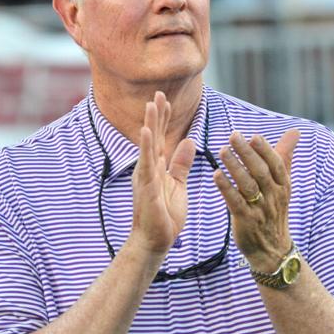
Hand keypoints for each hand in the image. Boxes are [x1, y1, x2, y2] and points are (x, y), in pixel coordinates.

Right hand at [128, 91, 195, 258]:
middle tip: (158, 92)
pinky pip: (146, 163)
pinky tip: (146, 131)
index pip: (160, 137)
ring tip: (151, 104)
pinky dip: (146, 146)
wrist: (156, 240)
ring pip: (148, 145)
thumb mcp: (178, 184)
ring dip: (150, 124)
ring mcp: (145, 176)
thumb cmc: (165, 215)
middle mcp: (148, 168)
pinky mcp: (145, 186)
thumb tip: (189, 141)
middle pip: (153, 136)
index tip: (165, 98)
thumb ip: (181, 163)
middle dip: (156, 115)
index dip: (163, 118)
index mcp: (156, 167)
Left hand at [214, 129, 299, 272]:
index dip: (265, 150)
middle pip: (261, 171)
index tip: (254, 135)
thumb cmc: (275, 210)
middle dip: (247, 153)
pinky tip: (216, 175)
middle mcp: (274, 196)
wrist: (272, 249)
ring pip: (248, 185)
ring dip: (234, 167)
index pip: (276, 164)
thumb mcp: (284, 185)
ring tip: (222, 151)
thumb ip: (285, 156)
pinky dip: (226, 188)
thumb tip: (295, 131)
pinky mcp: (246, 221)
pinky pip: (236, 202)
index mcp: (284, 185)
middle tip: (233, 136)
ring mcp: (260, 209)